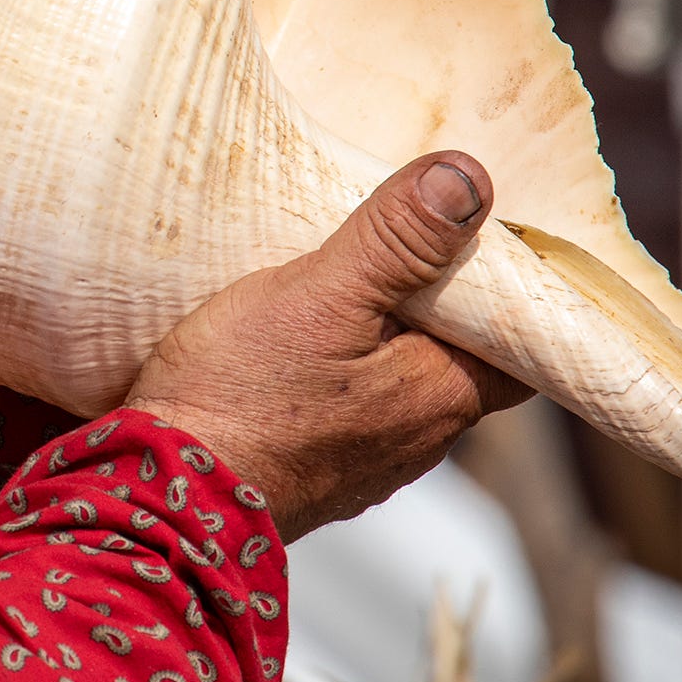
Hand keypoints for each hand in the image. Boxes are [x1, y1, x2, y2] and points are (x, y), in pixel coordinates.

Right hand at [125, 152, 532, 541]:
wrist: (159, 502)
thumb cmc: (239, 400)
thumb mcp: (319, 296)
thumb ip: (396, 240)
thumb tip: (468, 179)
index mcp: (443, 395)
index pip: (522, 341)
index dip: (509, 287)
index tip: (478, 233)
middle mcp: (420, 439)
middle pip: (459, 357)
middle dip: (438, 303)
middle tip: (400, 238)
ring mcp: (365, 464)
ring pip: (400, 383)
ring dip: (384, 339)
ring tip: (341, 283)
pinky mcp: (312, 472)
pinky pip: (348, 410)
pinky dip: (339, 373)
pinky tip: (296, 347)